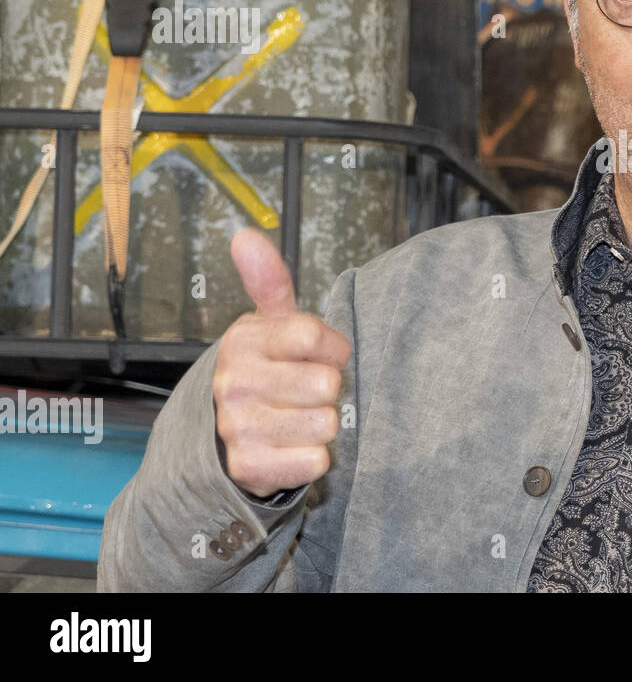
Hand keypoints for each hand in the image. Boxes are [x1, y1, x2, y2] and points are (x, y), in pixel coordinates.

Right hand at [213, 229, 351, 498]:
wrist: (227, 434)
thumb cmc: (266, 370)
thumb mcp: (270, 324)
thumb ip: (268, 281)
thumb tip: (245, 236)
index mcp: (244, 341)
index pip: (316, 337)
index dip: (332, 348)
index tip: (320, 354)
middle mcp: (235, 384)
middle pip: (326, 383)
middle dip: (326, 389)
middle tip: (305, 391)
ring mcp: (239, 428)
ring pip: (325, 423)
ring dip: (321, 423)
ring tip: (297, 417)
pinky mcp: (250, 468)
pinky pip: (316, 461)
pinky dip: (313, 458)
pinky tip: (291, 446)